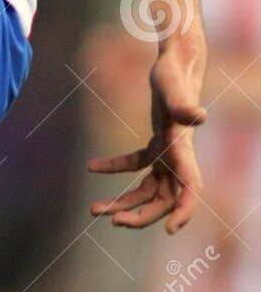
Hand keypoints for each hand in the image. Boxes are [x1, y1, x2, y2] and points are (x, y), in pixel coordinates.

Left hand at [88, 41, 206, 233]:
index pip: (191, 189)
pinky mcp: (158, 143)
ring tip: (93, 210)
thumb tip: (200, 117)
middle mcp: (179, 156)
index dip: (184, 211)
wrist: (176, 61)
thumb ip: (183, 104)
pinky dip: (115, 168)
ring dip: (125, 202)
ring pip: (149, 190)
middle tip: (112, 221)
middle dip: (141, 215)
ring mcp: (169, 152)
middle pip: (165, 199)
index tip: (169, 230)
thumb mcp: (173, 86)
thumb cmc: (173, 72)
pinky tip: (92, 166)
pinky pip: (137, 165)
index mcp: (184, 149)